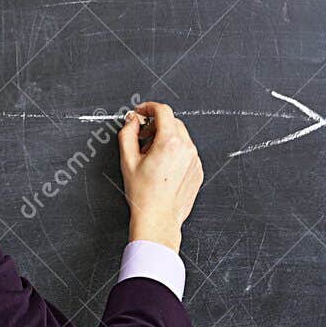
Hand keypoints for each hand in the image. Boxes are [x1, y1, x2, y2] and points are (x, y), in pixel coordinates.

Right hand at [117, 102, 203, 251]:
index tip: (141, 113)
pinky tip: (162, 167)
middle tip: (142, 138)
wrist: (158, 218)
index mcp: (169, 143)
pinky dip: (174, 151)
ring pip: (180, 137)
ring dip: (165, 138)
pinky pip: (187, 152)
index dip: (149, 108)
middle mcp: (187, 148)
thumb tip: (132, 120)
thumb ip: (128, 133)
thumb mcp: (127, 160)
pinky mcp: (198, 170)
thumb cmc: (143, 194)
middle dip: (156, 125)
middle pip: (172, 122)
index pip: (163, 111)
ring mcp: (195, 160)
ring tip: (151, 156)